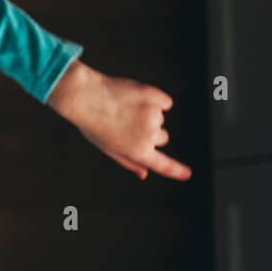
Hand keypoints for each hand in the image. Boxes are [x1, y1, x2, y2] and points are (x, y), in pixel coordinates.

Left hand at [48, 59, 191, 180]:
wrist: (84, 96)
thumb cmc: (93, 123)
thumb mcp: (108, 148)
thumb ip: (128, 162)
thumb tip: (144, 174)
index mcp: (137, 151)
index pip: (163, 164)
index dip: (176, 170)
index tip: (187, 174)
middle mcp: (149, 135)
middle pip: (162, 138)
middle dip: (150, 133)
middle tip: (128, 124)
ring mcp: (154, 115)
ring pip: (159, 118)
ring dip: (147, 114)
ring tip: (124, 109)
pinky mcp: (156, 97)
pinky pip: (163, 101)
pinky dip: (154, 99)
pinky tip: (135, 97)